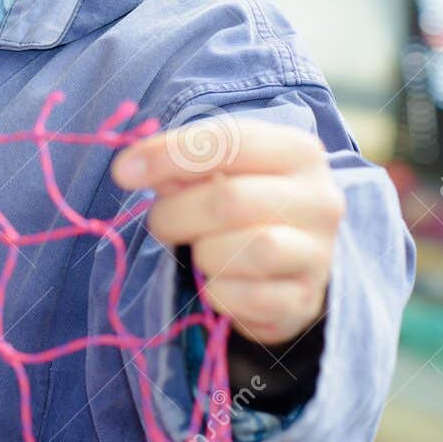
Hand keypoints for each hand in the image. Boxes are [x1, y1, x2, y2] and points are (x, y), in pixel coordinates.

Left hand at [109, 116, 343, 346]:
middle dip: (176, 213)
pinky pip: (246, 297)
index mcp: (297, 152)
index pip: (229, 141)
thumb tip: (133, 168)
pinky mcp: (304, 300)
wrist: (293, 264)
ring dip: (201, 253)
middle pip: (229, 200)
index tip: (124, 172)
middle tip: (160, 222)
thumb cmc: (246, 205)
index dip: (168, 155)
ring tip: (198, 252)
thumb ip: (182, 164)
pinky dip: (217, 292)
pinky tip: (217, 282)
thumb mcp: (219, 172)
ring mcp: (318, 253)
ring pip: (244, 250)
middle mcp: (318, 199)